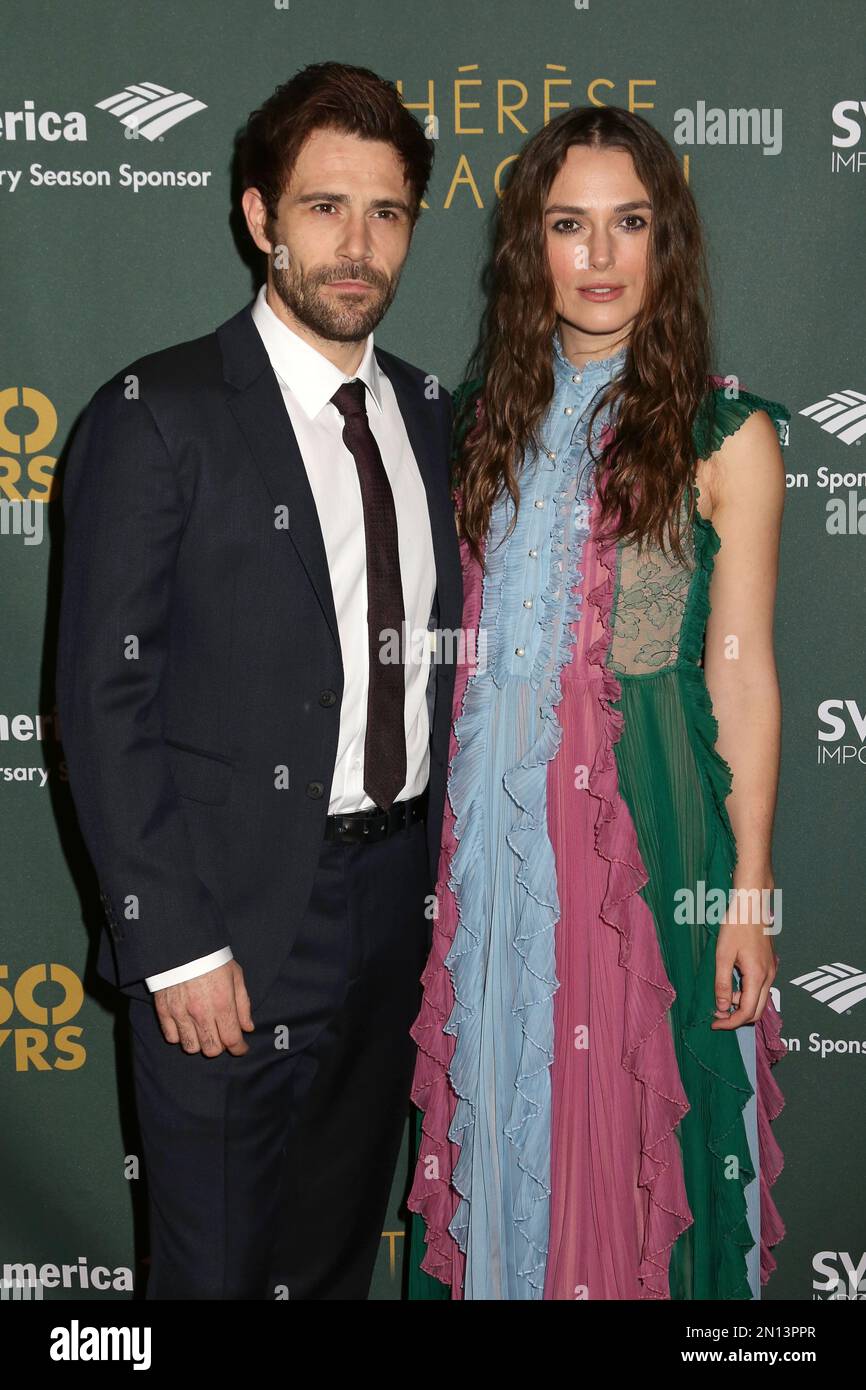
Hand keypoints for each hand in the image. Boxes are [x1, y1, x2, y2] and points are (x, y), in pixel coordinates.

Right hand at [153, 959, 253, 1055]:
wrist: (183, 944)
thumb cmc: (213, 958)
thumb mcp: (236, 976)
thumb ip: (243, 1004)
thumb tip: (247, 1028)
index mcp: (222, 1003)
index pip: (232, 1039)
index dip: (239, 1048)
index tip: (241, 1048)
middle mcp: (201, 1012)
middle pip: (212, 1049)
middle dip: (220, 1047)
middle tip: (221, 1036)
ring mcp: (180, 1013)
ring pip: (191, 1047)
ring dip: (200, 1043)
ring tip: (203, 1031)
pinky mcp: (164, 1010)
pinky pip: (171, 1037)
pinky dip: (180, 1036)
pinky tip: (186, 1026)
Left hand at [711, 912, 777, 1029]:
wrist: (752, 906)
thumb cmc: (736, 926)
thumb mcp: (723, 955)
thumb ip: (723, 983)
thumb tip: (722, 1007)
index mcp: (758, 976)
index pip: (747, 1012)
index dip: (731, 1022)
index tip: (715, 1023)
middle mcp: (769, 977)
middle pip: (757, 1011)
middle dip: (737, 1018)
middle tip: (717, 1014)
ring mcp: (771, 971)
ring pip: (760, 1000)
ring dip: (742, 1005)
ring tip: (723, 995)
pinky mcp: (769, 966)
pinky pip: (760, 989)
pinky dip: (747, 994)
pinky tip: (733, 984)